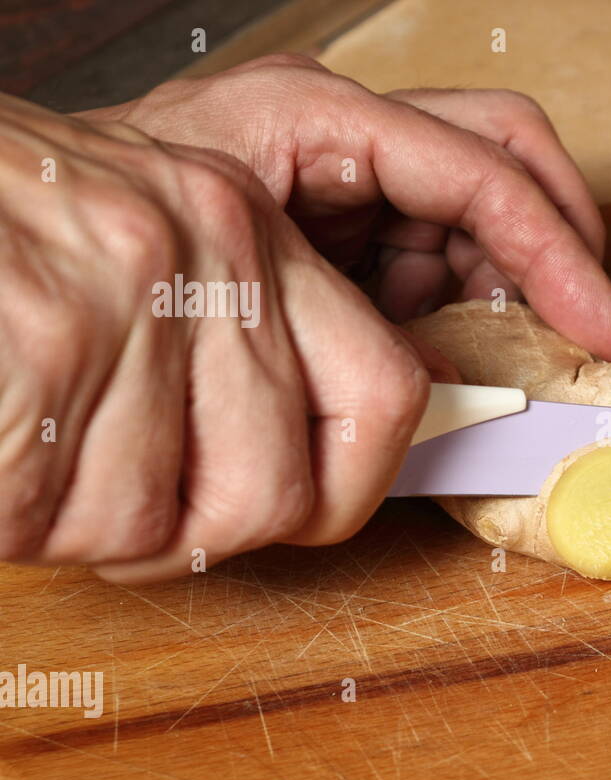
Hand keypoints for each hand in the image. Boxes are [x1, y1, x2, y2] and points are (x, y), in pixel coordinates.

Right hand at [0, 95, 435, 580]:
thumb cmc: (11, 236)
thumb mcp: (152, 254)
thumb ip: (246, 343)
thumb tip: (330, 463)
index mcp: (249, 229)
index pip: (386, 389)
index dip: (357, 484)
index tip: (310, 508)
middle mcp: (206, 251)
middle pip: (275, 495)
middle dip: (194, 534)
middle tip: (128, 504)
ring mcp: (124, 295)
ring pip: (158, 525)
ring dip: (85, 524)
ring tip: (38, 451)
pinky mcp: (41, 344)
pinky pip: (55, 517)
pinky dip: (17, 516)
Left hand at [79, 55, 610, 359]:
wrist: (32, 254)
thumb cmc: (120, 239)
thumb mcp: (247, 276)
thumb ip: (359, 324)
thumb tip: (457, 388)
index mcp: (319, 121)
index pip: (485, 168)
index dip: (560, 255)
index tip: (604, 330)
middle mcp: (345, 136)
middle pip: (505, 164)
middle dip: (553, 253)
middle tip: (580, 335)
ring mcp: (349, 174)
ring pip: (481, 214)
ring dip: (507, 287)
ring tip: (494, 351)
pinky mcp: (347, 220)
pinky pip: (438, 255)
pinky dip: (459, 304)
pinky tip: (439, 346)